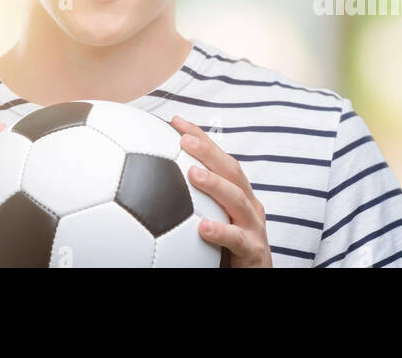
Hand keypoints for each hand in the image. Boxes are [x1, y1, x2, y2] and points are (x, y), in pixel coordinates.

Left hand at [170, 116, 272, 267]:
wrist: (253, 280)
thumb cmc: (227, 253)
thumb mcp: (209, 222)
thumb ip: (189, 206)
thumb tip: (148, 188)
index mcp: (238, 196)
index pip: (220, 160)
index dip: (201, 138)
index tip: (175, 121)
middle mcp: (248, 207)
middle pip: (232, 171)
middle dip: (209, 151)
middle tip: (183, 138)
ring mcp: (254, 228)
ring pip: (238, 200)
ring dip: (215, 184)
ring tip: (192, 173)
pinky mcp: (254, 251)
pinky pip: (237, 240)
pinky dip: (221, 232)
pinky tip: (203, 228)